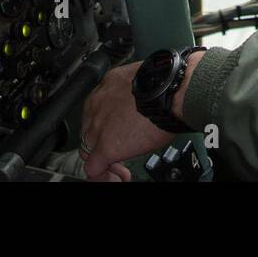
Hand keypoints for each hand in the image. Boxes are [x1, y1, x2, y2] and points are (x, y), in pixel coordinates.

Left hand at [79, 60, 166, 181]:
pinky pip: (93, 168)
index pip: (97, 110)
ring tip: (119, 166)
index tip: (120, 129)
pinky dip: (102, 175)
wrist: (170, 90)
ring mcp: (99, 127)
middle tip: (122, 147)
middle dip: (103, 141)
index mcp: (108, 86)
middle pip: (90, 129)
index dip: (108, 123)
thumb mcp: (144, 80)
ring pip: (87, 149)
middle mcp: (97, 105)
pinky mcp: (106, 147)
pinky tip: (117, 176)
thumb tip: (145, 100)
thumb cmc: (166, 83)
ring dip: (102, 159)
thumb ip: (137, 91)